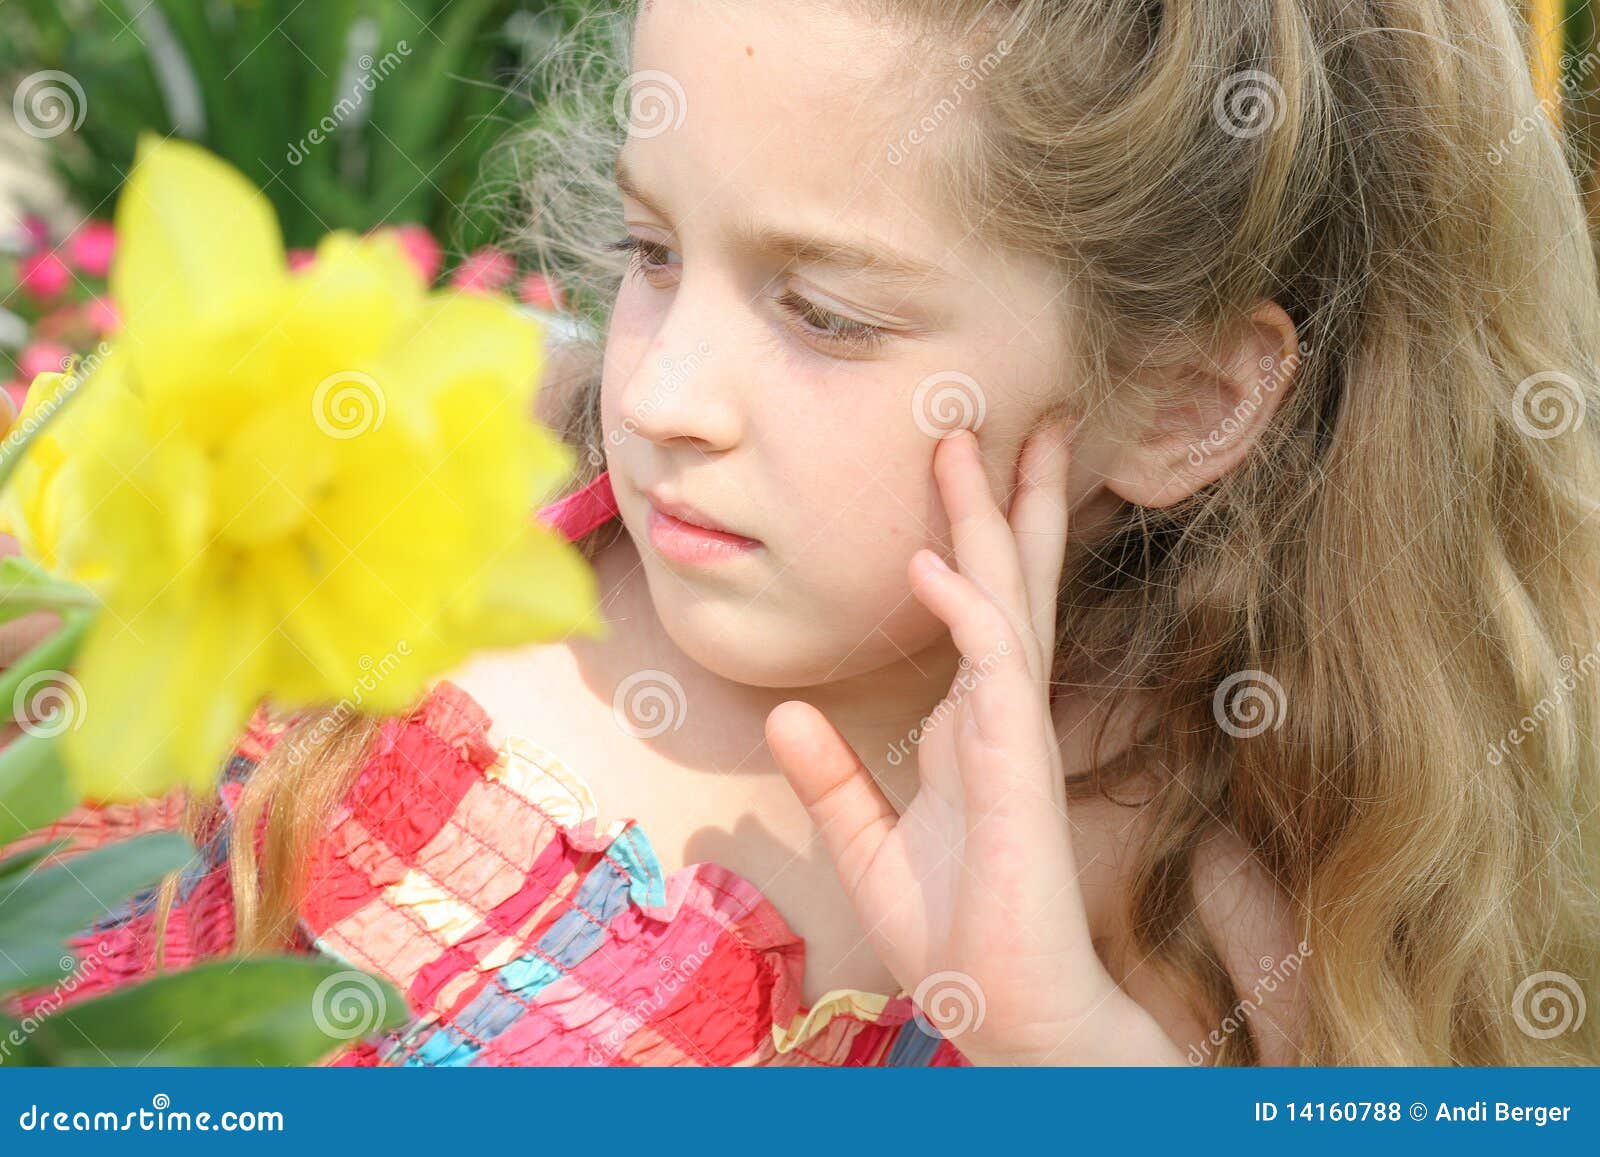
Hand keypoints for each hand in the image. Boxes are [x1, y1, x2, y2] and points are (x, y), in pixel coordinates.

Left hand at [766, 422, 1184, 1064]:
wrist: (1002, 1010)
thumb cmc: (955, 933)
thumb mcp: (871, 845)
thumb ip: (833, 780)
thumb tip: (785, 712)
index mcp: (969, 727)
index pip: (982, 609)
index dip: (976, 537)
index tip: (964, 465)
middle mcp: (999, 715)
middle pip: (1009, 584)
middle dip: (1006, 500)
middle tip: (1009, 416)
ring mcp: (1013, 735)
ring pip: (1007, 603)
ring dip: (988, 523)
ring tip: (967, 444)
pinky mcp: (1017, 768)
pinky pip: (994, 669)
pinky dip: (966, 613)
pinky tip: (933, 566)